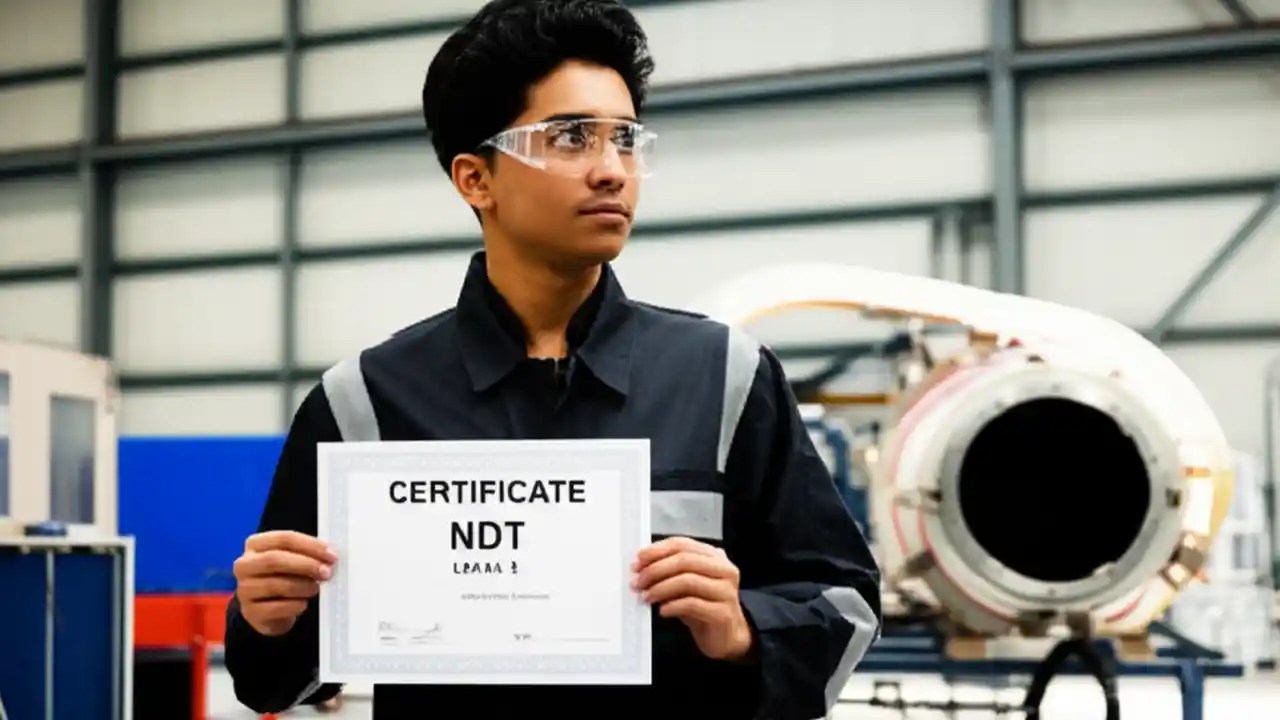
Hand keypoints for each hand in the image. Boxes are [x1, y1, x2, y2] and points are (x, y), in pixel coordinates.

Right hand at [233, 530, 336, 636]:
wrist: (267, 609)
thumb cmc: (284, 577)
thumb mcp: (292, 560)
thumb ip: (307, 554)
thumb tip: (330, 556)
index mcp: (255, 544)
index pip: (284, 539)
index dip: (310, 545)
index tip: (331, 555)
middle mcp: (244, 565)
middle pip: (275, 560)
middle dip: (306, 565)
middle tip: (327, 572)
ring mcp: (244, 589)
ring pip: (276, 585)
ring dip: (302, 587)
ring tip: (315, 588)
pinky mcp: (250, 612)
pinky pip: (276, 608)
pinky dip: (295, 605)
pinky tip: (303, 604)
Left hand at [632, 536, 752, 661]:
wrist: (725, 636)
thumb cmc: (703, 607)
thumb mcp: (686, 585)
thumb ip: (669, 572)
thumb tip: (640, 567)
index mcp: (715, 556)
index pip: (682, 544)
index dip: (657, 550)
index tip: (638, 560)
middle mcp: (724, 570)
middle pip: (684, 560)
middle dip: (655, 570)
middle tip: (638, 581)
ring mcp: (727, 591)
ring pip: (687, 581)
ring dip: (660, 588)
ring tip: (646, 597)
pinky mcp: (723, 613)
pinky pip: (692, 604)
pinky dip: (672, 606)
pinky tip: (662, 611)